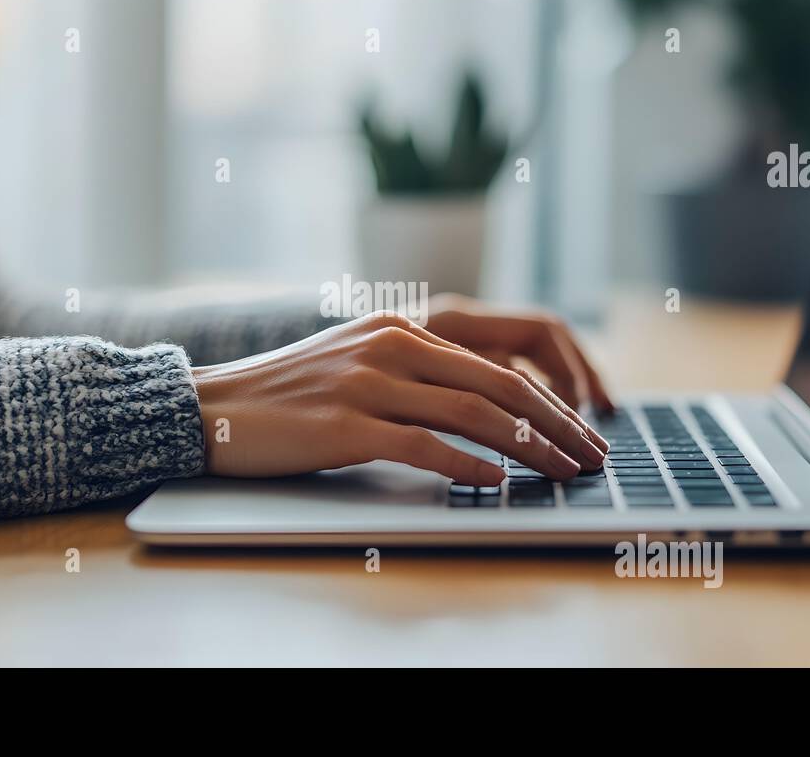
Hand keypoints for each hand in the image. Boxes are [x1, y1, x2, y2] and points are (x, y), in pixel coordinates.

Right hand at [192, 313, 609, 482]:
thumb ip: (416, 372)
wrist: (216, 407)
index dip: (550, 400)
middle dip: (557, 424)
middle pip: (499, 386)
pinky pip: (423, 446)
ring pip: (472, 414)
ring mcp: (369, 383)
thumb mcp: (359, 363)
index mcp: (401, 328)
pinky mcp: (347, 424)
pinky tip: (496, 482)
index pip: (497, 363)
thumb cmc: (291, 395)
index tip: (582, 429)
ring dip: (529, 448)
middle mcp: (392, 346)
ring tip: (564, 473)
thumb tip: (484, 410)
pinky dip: (467, 465)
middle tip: (593, 456)